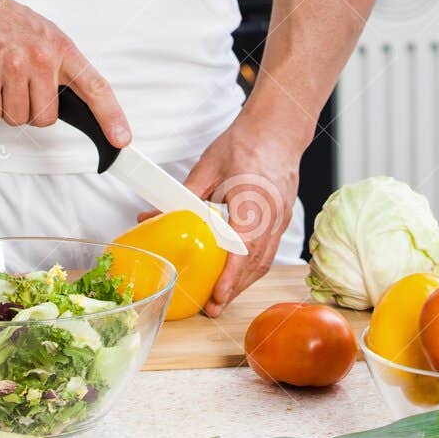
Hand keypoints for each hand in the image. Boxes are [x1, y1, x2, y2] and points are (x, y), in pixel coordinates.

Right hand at [0, 0, 130, 145]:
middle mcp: (40, 58)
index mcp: (61, 48)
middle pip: (46, 117)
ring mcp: (12, 68)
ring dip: (7, 106)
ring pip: (17, 118)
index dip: (111, 115)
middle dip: (32, 109)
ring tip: (1, 77)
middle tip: (20, 84)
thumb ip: (63, 65)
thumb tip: (80, 100)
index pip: (94, 86)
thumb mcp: (46, 34)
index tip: (121, 137)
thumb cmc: (7, 22)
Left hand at [180, 108, 301, 315]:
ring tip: (222, 298)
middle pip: (255, 262)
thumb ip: (186, 194)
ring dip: (244, 282)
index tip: (218, 296)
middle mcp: (271, 214)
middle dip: (234, 289)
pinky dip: (253, 268)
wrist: (277, 129)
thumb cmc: (246, 142)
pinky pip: (270, 250)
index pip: (244, 247)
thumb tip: (155, 214)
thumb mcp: (210, 166)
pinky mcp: (283, 218)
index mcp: (252, 200)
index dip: (231, 276)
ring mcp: (281, 218)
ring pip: (264, 260)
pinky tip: (238, 274)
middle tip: (212, 308)